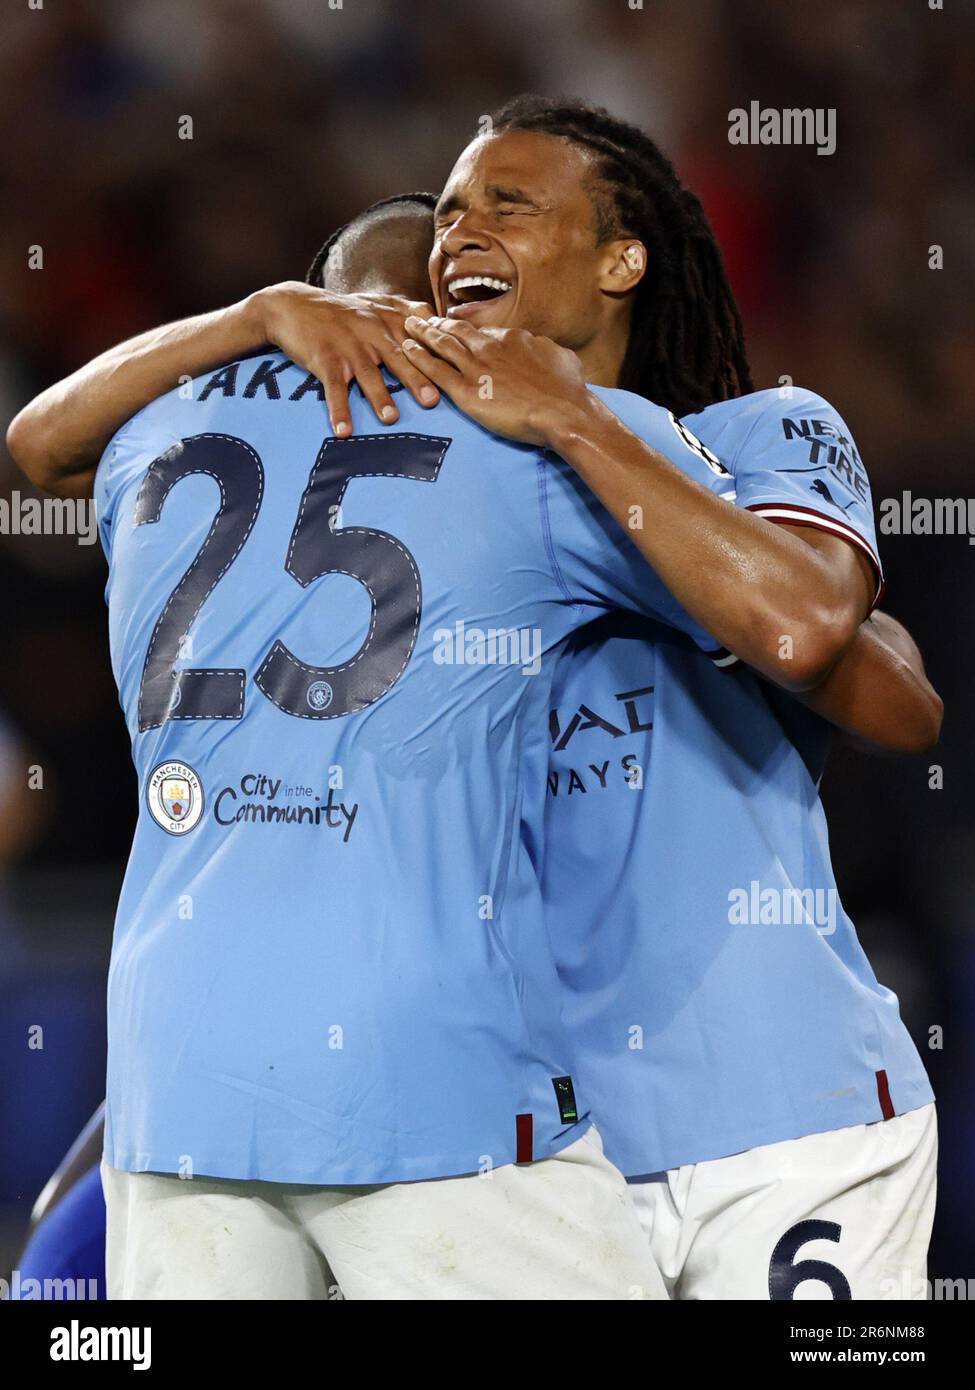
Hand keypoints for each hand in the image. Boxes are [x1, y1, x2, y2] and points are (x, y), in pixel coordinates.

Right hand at [250, 282, 439, 435]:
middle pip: (398, 357)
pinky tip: (343, 430)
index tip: (454, 375)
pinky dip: (338, 410)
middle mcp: (371, 332)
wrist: (293, 305)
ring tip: (390, 417)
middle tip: (432, 400)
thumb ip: (406, 311)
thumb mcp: (375, 303)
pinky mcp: (325, 359)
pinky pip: (333, 388)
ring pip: (367, 373)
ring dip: (378, 396)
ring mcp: (348, 346)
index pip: (418, 340)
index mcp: (387, 322)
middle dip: (416, 379)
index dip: (436, 357)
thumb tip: (438, 317)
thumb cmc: (340, 311)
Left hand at [401, 317, 590, 447]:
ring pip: (442, 344)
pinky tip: (406, 349)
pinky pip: (436, 370)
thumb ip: (543, 349)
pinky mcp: (466, 390)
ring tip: (407, 325)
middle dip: (437, 323)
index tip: (456, 326)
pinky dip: (419, 358)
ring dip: (422, 333)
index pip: (483, 332)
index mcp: (513, 338)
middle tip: (421, 318)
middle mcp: (491, 346)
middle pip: (457, 330)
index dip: (466, 328)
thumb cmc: (568, 390)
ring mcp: (477, 367)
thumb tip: (538, 346)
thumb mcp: (561, 357)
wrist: (563, 412)